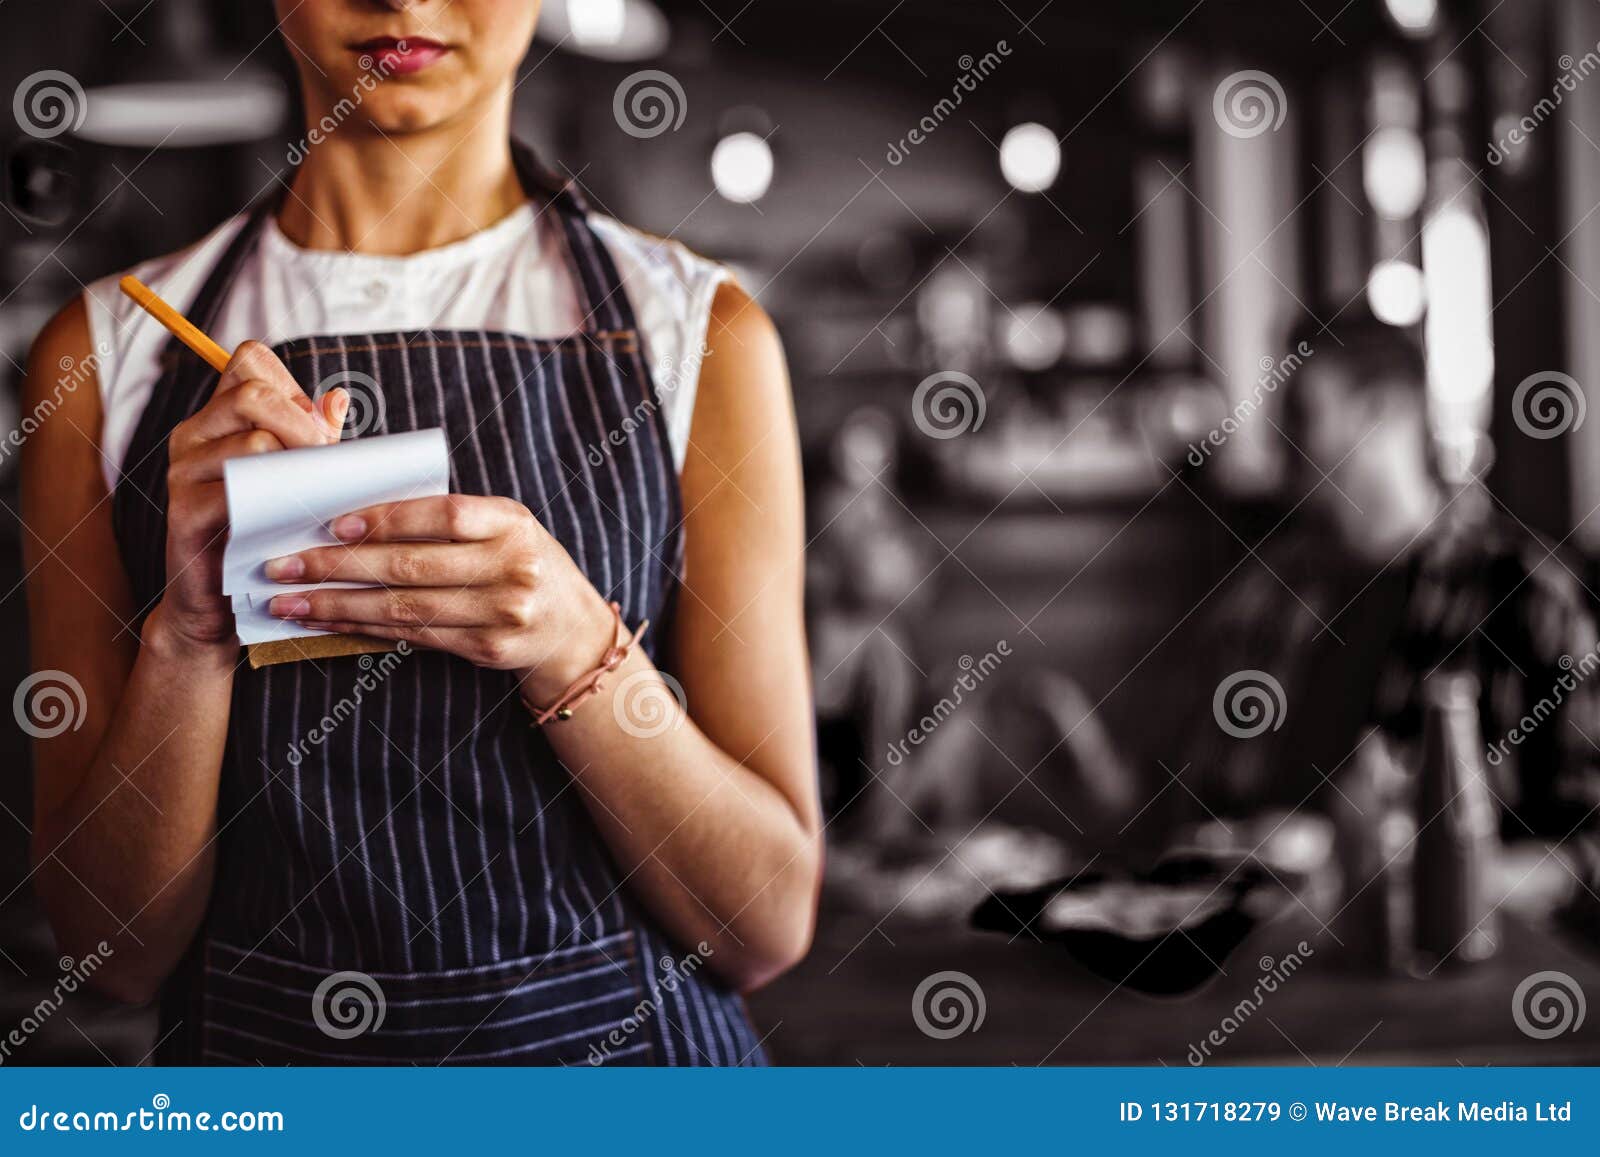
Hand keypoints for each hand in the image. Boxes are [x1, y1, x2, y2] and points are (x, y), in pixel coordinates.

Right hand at [160, 341, 345, 651]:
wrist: (220, 603)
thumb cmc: (264, 534)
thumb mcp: (293, 479)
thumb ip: (313, 439)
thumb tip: (338, 398)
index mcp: (217, 418)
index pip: (249, 360)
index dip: (292, 385)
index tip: (315, 430)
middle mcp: (192, 436)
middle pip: (253, 393)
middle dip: (304, 425)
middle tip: (327, 463)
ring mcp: (183, 473)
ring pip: (253, 441)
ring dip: (299, 468)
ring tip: (315, 497)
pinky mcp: (184, 513)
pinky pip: (238, 491)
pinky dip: (277, 501)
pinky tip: (296, 519)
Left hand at [262, 494, 614, 698]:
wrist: (570, 625)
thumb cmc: (519, 560)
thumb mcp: (500, 525)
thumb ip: (446, 519)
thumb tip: (355, 516)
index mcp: (512, 522)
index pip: (443, 516)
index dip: (386, 519)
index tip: (332, 525)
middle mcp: (512, 567)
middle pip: (412, 566)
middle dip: (338, 566)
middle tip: (283, 567)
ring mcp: (503, 614)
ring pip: (405, 608)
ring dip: (338, 605)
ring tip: (290, 602)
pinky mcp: (489, 649)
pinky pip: (415, 636)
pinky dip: (365, 629)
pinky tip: (329, 622)